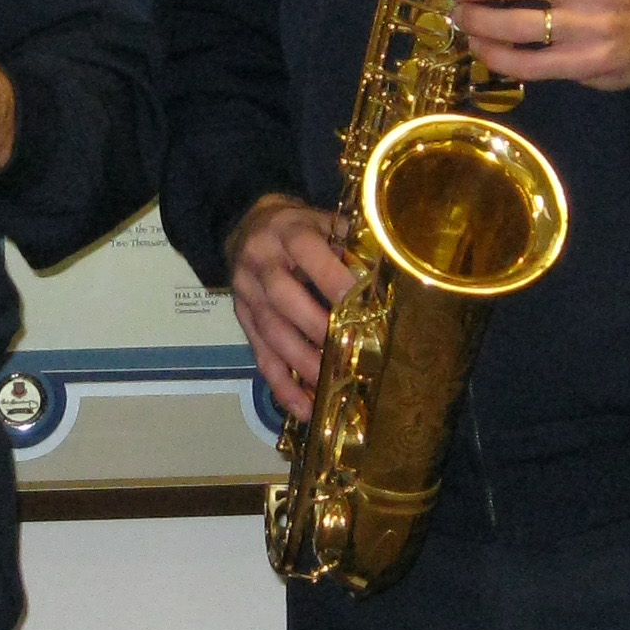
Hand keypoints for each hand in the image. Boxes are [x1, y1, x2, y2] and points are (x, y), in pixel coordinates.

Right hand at [228, 193, 355, 419]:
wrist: (245, 225)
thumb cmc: (297, 226)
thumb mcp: (321, 220)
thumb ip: (349, 241)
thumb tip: (386, 268)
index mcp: (286, 232)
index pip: (307, 251)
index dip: (332, 276)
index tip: (361, 300)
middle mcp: (261, 264)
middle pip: (282, 298)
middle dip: (315, 327)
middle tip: (347, 351)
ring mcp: (247, 296)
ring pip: (271, 333)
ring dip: (301, 364)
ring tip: (329, 387)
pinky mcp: (242, 321)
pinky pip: (261, 356)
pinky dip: (281, 386)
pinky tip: (304, 408)